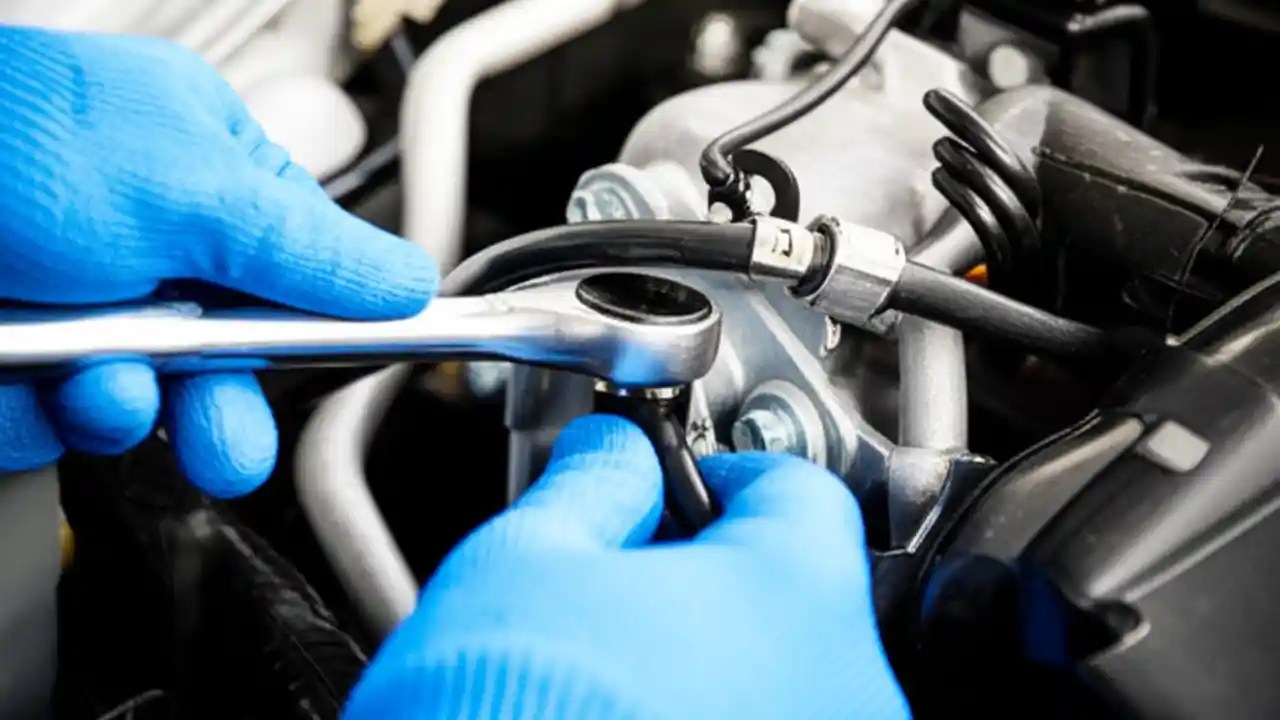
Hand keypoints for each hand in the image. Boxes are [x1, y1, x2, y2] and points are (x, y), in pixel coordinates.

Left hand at [0, 27, 435, 494]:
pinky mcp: (17, 352)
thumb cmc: (1, 142)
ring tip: (97, 381)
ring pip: (146, 393)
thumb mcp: (190, 192)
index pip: (307, 256)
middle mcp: (146, 231)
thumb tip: (406, 281)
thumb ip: (308, 251)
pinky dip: (47, 413)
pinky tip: (32, 379)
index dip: (337, 315)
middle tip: (226, 440)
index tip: (380, 353)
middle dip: (224, 404)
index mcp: (206, 164)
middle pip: (231, 345)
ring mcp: (79, 293)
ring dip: (125, 403)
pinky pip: (60, 415)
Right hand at [344, 415, 909, 718]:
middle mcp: (844, 679)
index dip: (713, 472)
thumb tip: (612, 453)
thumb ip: (592, 482)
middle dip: (701, 572)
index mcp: (797, 588)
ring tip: (609, 668)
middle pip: (786, 585)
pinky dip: (707, 710)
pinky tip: (629, 718)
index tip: (662, 486)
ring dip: (704, 654)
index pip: (791, 484)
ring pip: (775, 670)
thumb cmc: (518, 713)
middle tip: (615, 581)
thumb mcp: (525, 560)